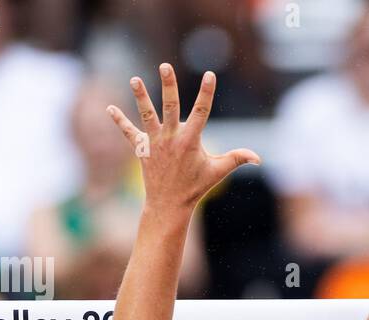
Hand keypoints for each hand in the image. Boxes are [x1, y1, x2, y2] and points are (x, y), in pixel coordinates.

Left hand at [108, 64, 259, 212]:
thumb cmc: (195, 187)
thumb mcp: (218, 172)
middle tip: (165, 65)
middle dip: (168, 85)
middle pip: (170, 106)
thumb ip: (237, 159)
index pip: (201, 111)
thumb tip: (259, 158)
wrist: (169, 204)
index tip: (210, 75)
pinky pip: (128, 132)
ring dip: (140, 97)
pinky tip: (109, 108)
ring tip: (134, 79)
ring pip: (147, 115)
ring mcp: (155, 142)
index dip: (207, 93)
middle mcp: (171, 138)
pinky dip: (118, 121)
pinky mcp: (141, 148)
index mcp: (190, 140)